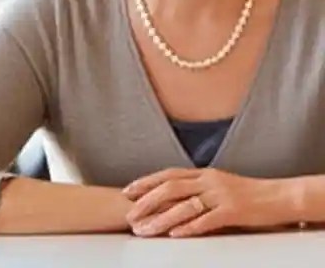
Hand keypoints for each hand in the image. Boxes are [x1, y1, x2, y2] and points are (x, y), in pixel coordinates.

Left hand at [124, 167, 288, 236]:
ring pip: (184, 206)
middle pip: (170, 188)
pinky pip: (207, 220)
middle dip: (146, 201)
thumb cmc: (249, 193)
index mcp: (204, 173)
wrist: (280, 196)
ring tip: (145, 229)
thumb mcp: (219, 184)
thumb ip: (197, 187)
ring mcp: (221, 195)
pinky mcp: (233, 211)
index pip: (168, 174)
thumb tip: (172, 196)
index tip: (127, 191)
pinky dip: (189, 227)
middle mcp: (209, 181)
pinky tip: (175, 234)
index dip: (146, 182)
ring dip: (161, 219)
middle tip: (129, 214)